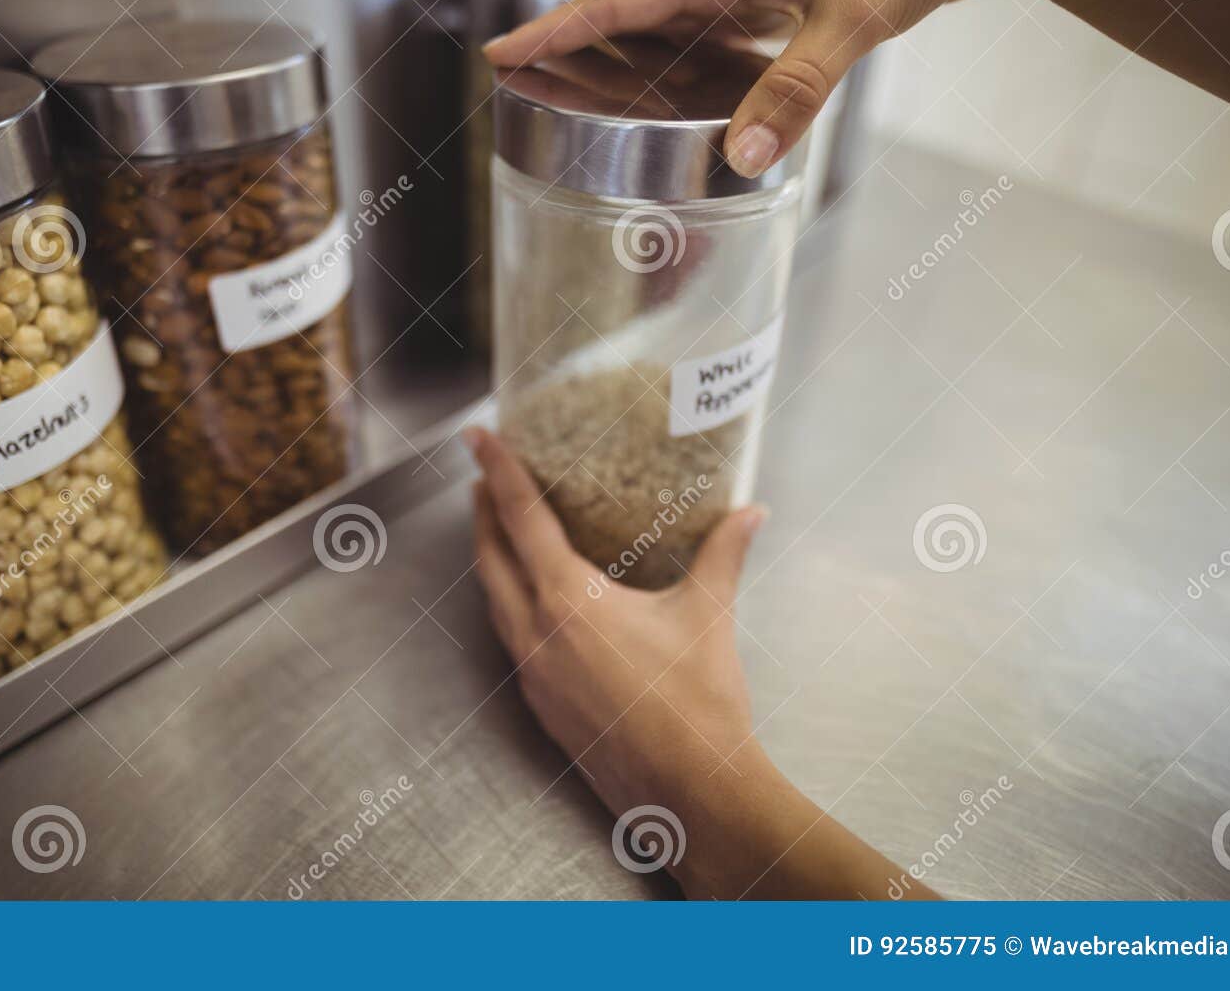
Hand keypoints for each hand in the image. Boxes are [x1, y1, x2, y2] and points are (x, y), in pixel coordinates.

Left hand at [465, 426, 767, 817]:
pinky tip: (529, 603)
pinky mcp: (541, 705)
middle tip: (485, 476)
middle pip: (492, 557)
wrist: (690, 792)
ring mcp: (533, 674)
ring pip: (494, 601)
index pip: (521, 519)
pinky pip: (509, 638)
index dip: (500, 472)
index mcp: (569, 601)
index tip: (479, 438)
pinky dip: (508, 603)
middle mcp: (537, 634)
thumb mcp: (708, 615)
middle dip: (485, 512)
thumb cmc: (698, 704)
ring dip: (492, 559)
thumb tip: (750, 513)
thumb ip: (724, 554)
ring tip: (499, 530)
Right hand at [483, 0, 1018, 176]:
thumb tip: (739, 159)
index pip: (618, 6)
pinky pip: (714, 40)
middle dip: (570, 52)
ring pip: (668, 31)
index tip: (499, 56)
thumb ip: (796, 90)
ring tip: (576, 96)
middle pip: (628, 20)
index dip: (556, 34)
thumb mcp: (853, 20)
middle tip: (516, 85)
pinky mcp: (786, 1)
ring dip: (622, 63)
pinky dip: (684, 69)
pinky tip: (685, 96)